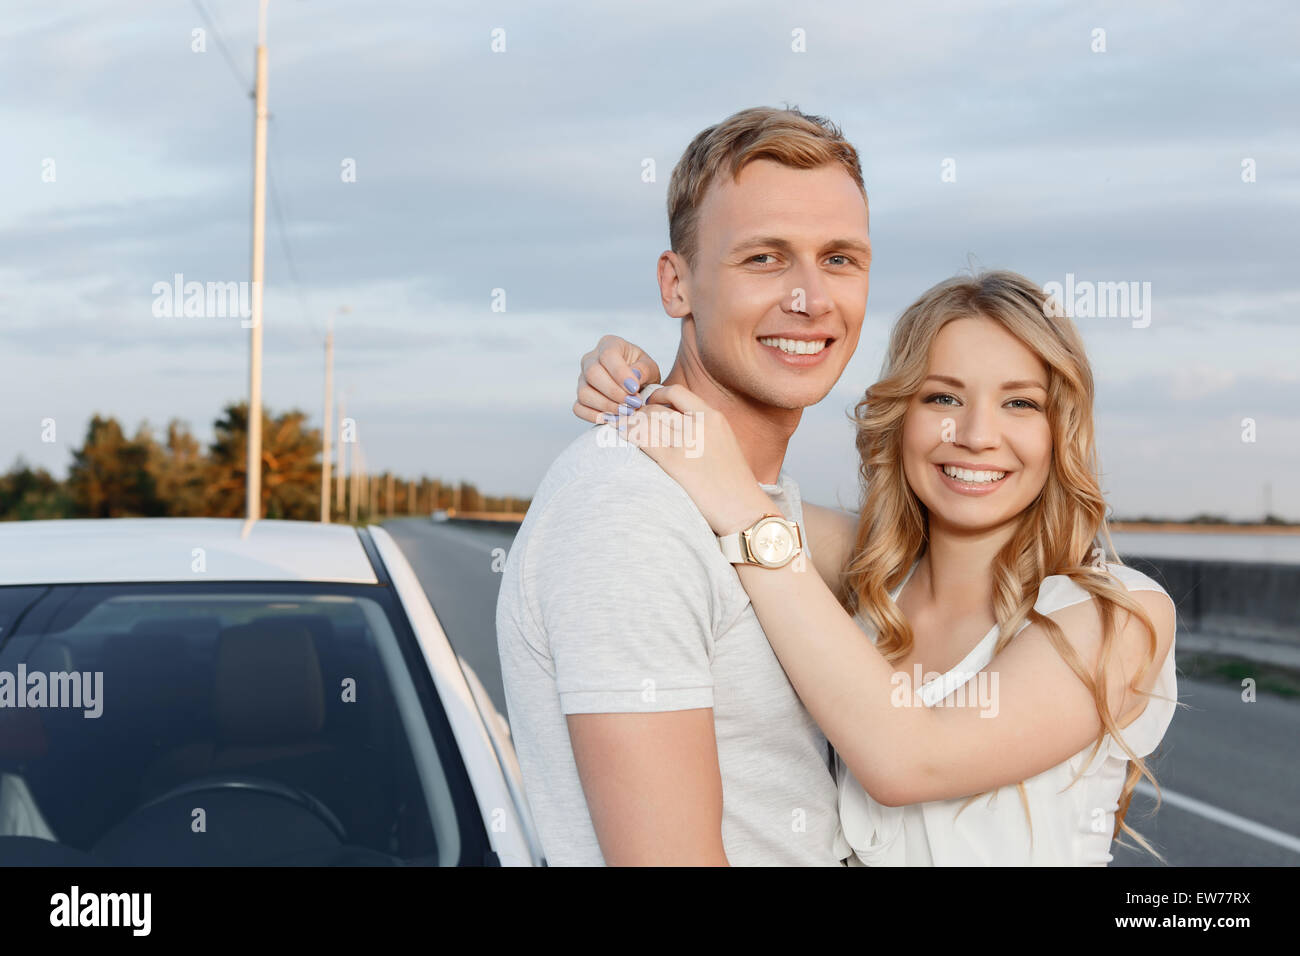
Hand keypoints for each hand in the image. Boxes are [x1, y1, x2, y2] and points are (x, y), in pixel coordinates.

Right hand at [573, 334, 661, 424]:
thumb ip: (644, 370)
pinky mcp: (580, 397)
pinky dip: (595, 416)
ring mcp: (582, 379)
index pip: (608, 355)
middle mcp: (591, 359)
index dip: (620, 373)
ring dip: (606, 406)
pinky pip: (579, 408)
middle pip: (592, 374)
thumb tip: (633, 378)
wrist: (636, 386)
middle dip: (614, 392)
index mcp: (609, 344)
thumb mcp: (650, 367)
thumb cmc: (642, 372)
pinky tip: (614, 418)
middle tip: (633, 403)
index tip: (634, 388)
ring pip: (584, 392)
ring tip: (626, 412)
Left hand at [616, 385, 772, 535]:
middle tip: (626, 419)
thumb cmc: (734, 484)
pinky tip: (618, 435)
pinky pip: (642, 439)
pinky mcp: (674, 461)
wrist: (744, 509)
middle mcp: (700, 424)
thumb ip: (703, 429)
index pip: (677, 392)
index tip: (648, 403)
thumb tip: (676, 424)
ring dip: (628, 422)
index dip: (657, 395)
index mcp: (714, 417)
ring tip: (617, 426)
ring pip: (645, 420)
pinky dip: (626, 434)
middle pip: (656, 407)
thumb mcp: (724, 444)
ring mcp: (687, 442)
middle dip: (638, 412)